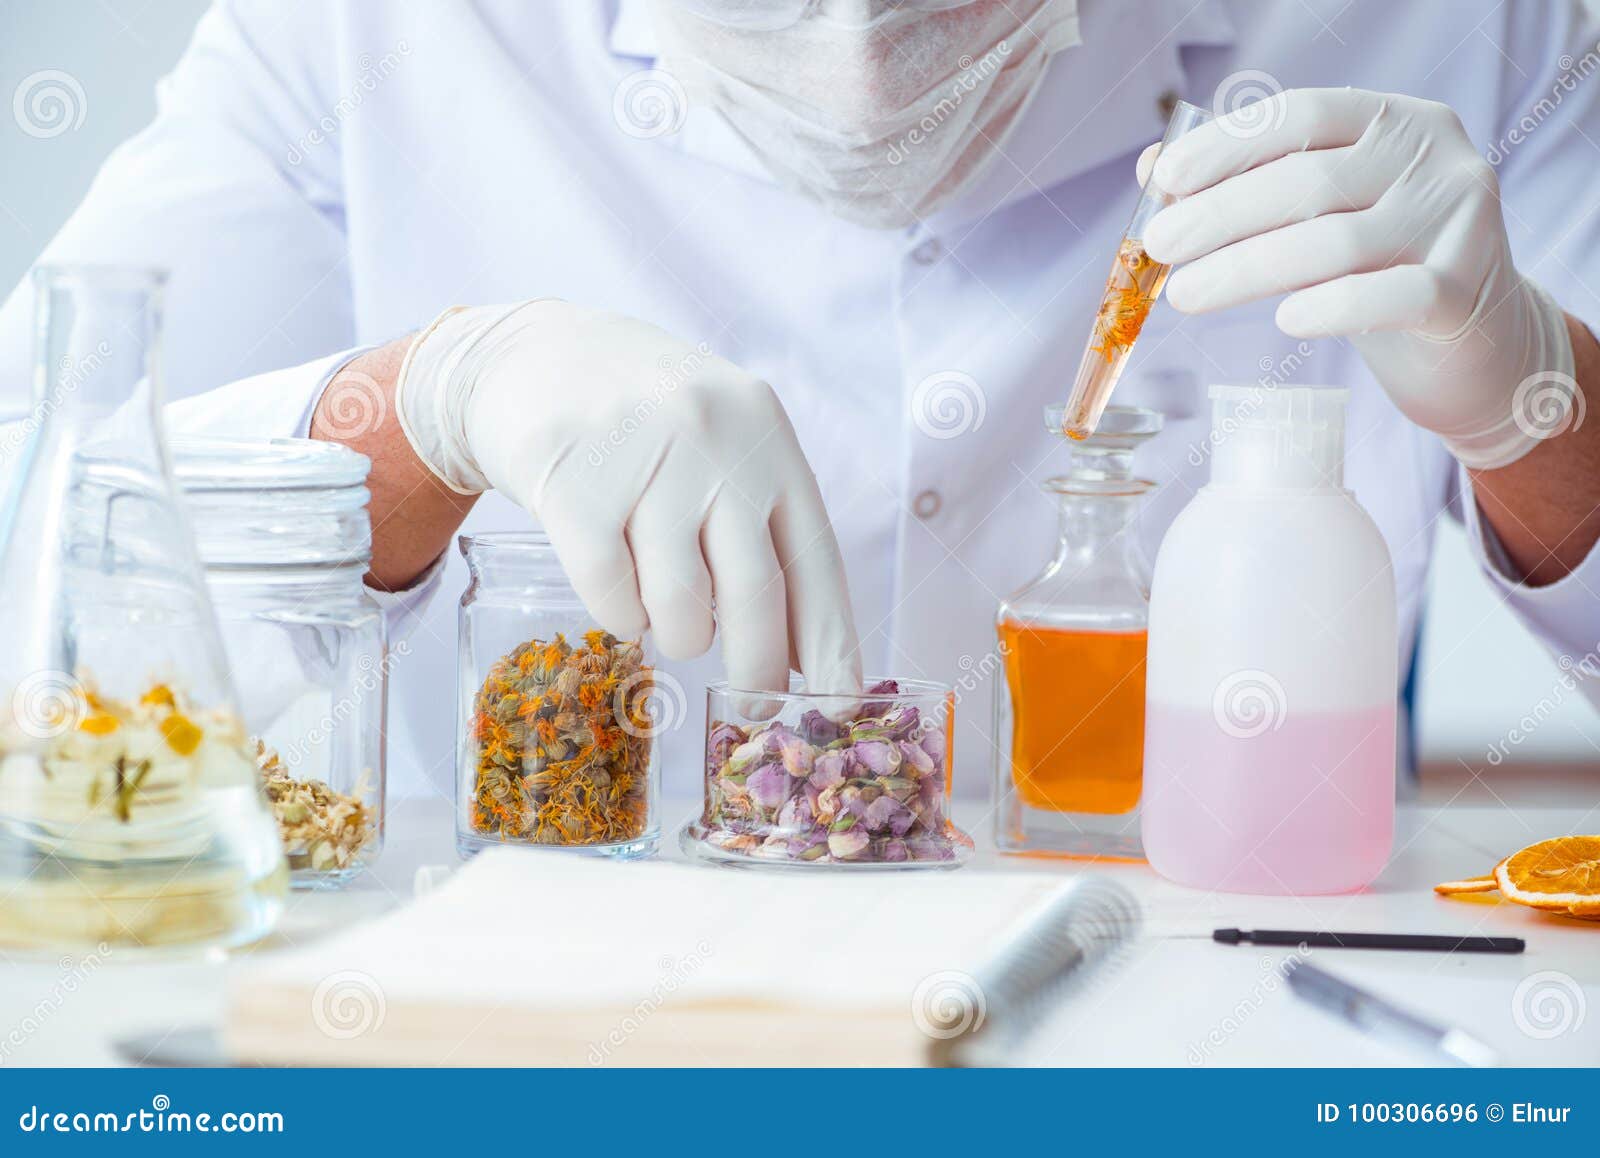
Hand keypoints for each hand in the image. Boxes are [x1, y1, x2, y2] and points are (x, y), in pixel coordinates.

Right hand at [394, 300, 861, 693]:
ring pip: (681, 608)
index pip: (814, 558)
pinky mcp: (575, 488)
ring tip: (667, 617)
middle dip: (759, 668)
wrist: (531, 354)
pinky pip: (612, 598)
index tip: (841, 705)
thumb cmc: (643, 419)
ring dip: (679, 638)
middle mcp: (716, 445)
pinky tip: (619, 590)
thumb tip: (804, 651)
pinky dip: (620, 615)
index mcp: (767, 438)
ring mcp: (644, 464)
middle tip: (754, 705)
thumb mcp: (721, 441)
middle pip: (755, 594)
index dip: (831, 642)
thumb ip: (762, 524)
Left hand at [1140, 87, 1574, 469]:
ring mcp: (1457, 220)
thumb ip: (1247, 185)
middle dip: (1221, 214)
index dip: (1228, 145)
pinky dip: (1331, 307)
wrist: (1474, 338)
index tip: (1166, 181)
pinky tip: (1284, 322)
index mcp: (1393, 120)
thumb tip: (1153, 170)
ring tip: (1186, 295)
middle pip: (1309, 181)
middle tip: (1160, 246)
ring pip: (1336, 241)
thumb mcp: (1317, 216)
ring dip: (1248, 269)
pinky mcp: (1465, 290)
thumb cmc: (1379, 266)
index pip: (1302, 115)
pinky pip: (1390, 294)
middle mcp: (1432, 157)